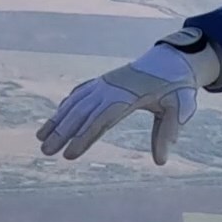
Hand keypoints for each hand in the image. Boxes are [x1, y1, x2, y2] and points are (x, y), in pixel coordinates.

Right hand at [38, 31, 221, 162]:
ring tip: (40, 139)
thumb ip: (169, 132)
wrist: (173, 59)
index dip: (83, 137)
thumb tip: (160, 162)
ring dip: (57, 120)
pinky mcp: (103, 82)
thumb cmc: (177, 86)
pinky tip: (55, 118)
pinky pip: (79, 94)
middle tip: (46, 151)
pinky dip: (65, 107)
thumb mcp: (181, 108)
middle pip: (81, 112)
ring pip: (75, 103)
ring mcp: (104, 83)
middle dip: (62, 132)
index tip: (69, 155)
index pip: (101, 119)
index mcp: (129, 95)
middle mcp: (111, 87)